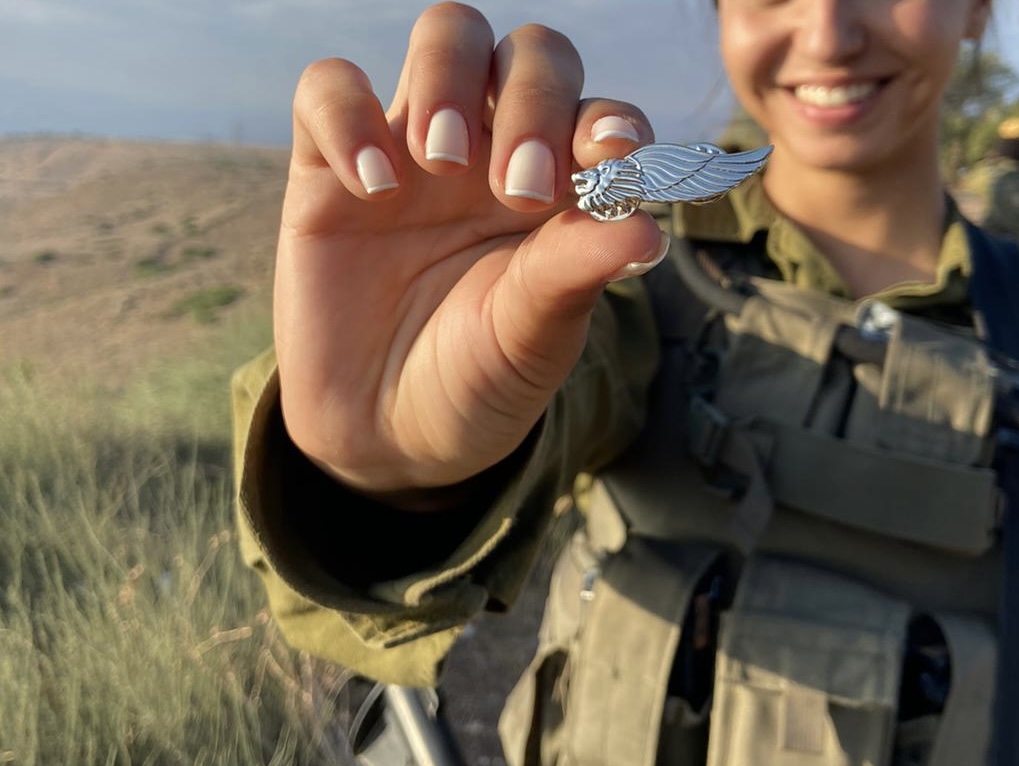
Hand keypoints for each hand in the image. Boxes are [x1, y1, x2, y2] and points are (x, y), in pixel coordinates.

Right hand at [273, 2, 667, 499]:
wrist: (386, 434)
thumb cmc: (477, 381)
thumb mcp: (531, 337)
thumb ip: (576, 272)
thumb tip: (650, 228)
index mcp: (563, 194)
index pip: (599, 118)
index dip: (610, 123)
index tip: (614, 160)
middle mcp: (497, 154)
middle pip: (530, 55)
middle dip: (534, 101)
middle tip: (521, 190)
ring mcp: (416, 150)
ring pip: (446, 35)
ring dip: (451, 78)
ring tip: (439, 163)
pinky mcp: (330, 165)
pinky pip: (330, 88)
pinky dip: (349, 116)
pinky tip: (372, 188)